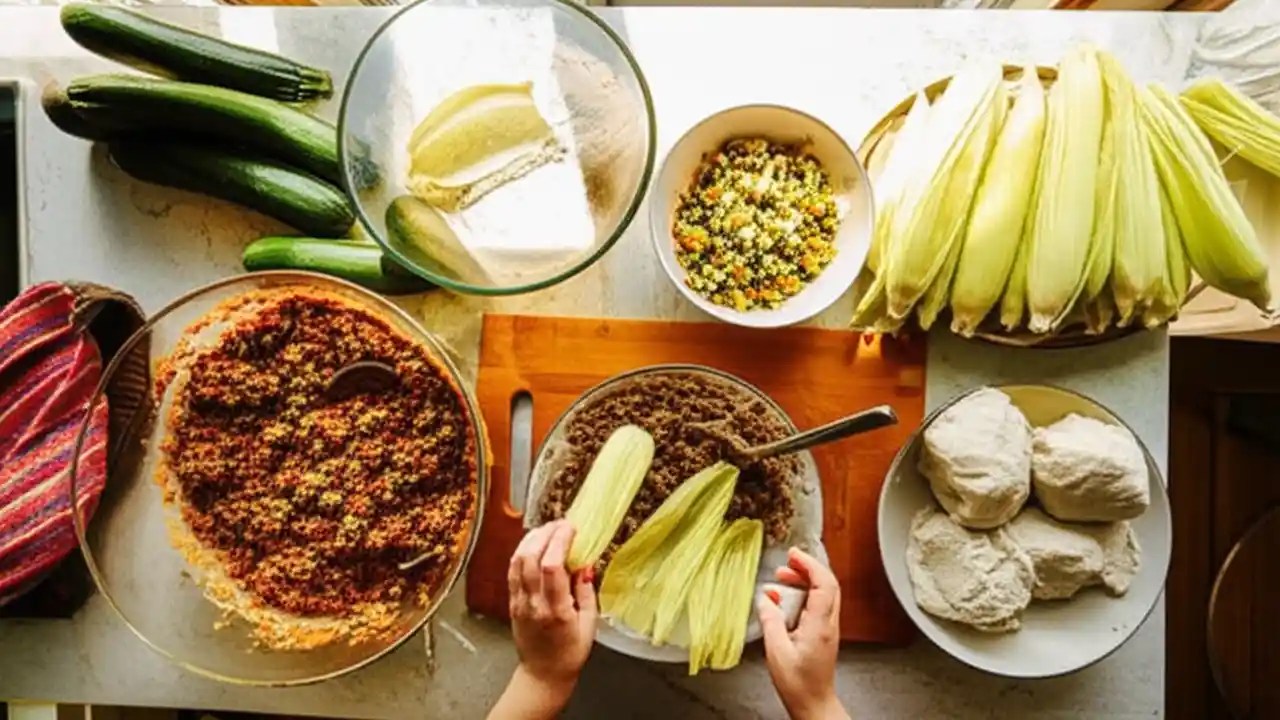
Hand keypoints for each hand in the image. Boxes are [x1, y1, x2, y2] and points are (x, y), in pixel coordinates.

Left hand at [491, 520, 596, 719]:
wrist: (543, 674)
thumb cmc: (571, 652)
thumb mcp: (589, 624)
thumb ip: (586, 591)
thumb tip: (584, 563)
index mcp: (556, 611)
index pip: (551, 566)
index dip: (559, 541)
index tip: (571, 527)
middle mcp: (533, 604)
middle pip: (531, 557)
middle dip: (545, 534)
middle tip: (561, 524)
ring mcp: (519, 602)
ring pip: (517, 561)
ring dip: (532, 539)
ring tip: (548, 529)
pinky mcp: (512, 602)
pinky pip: (512, 570)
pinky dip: (522, 551)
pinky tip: (534, 543)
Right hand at [758, 548, 848, 719]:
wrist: (814, 703)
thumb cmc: (798, 684)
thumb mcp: (776, 651)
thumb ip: (771, 621)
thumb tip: (765, 599)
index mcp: (820, 625)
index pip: (824, 584)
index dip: (810, 564)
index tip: (794, 554)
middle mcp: (829, 623)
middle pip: (827, 584)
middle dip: (808, 568)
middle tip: (787, 562)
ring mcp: (828, 628)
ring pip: (823, 594)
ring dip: (803, 581)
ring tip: (781, 579)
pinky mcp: (823, 633)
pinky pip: (816, 606)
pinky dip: (802, 596)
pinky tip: (783, 600)